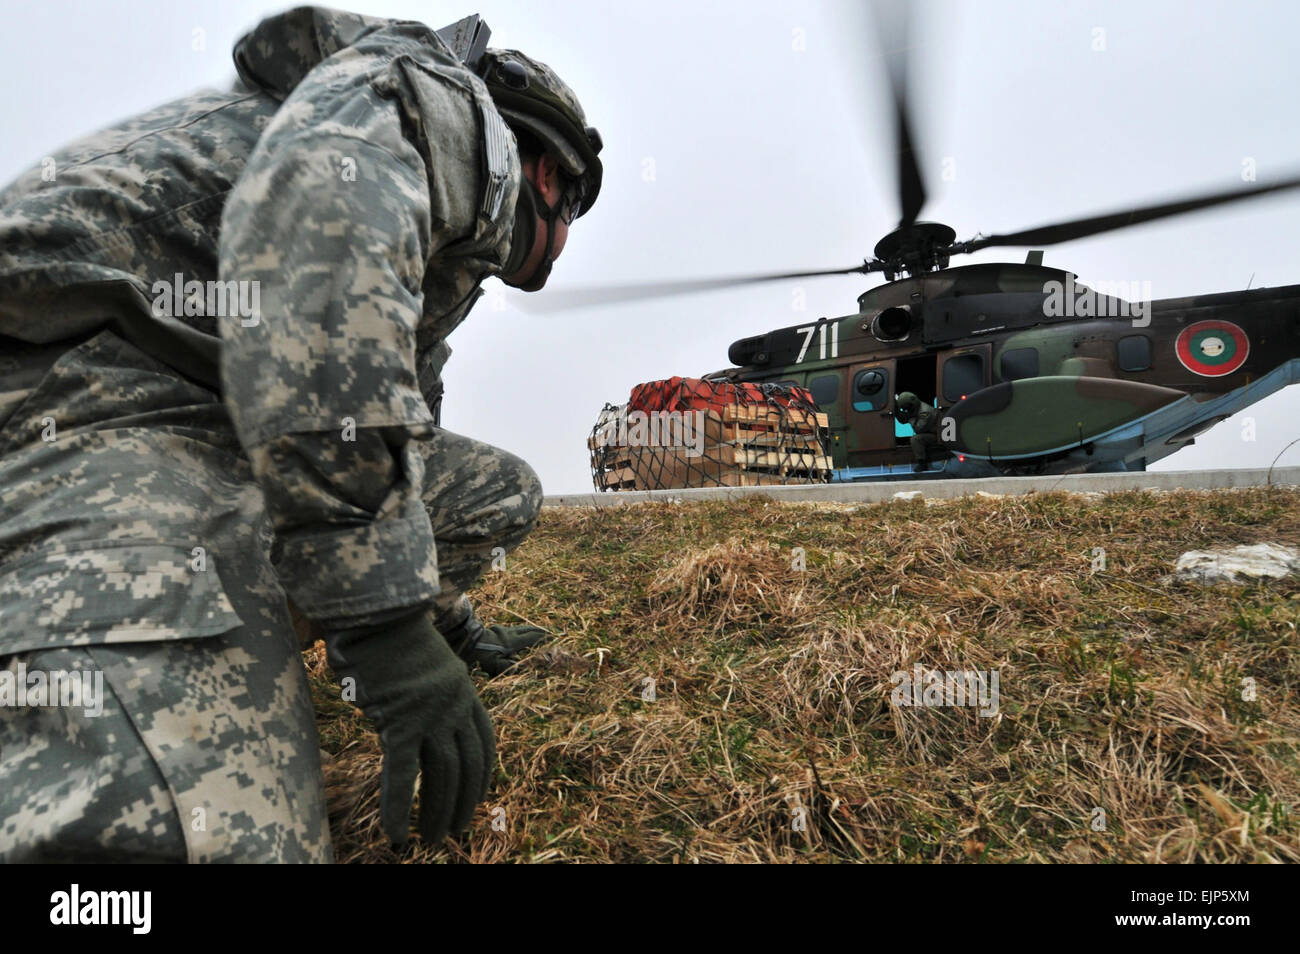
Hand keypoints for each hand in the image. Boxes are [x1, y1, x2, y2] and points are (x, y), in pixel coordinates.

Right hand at [323, 612, 494, 845]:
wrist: (377, 613)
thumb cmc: (394, 637)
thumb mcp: (430, 665)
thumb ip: (434, 696)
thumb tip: (422, 726)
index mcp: (465, 691)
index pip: (484, 743)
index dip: (483, 777)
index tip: (479, 800)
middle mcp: (454, 707)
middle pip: (466, 766)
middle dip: (463, 803)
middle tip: (455, 830)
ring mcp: (429, 716)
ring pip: (440, 777)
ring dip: (436, 813)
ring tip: (431, 839)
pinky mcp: (399, 723)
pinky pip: (401, 777)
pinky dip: (398, 809)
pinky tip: (397, 834)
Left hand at [471, 624, 550, 675]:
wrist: (468, 640)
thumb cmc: (482, 655)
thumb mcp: (495, 664)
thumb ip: (508, 667)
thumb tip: (521, 668)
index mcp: (513, 642)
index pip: (532, 638)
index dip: (543, 637)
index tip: (552, 636)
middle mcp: (511, 634)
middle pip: (528, 630)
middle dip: (539, 630)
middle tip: (548, 631)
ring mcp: (504, 631)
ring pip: (521, 628)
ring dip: (530, 628)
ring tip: (537, 630)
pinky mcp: (497, 630)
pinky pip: (513, 629)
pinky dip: (520, 629)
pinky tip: (518, 632)